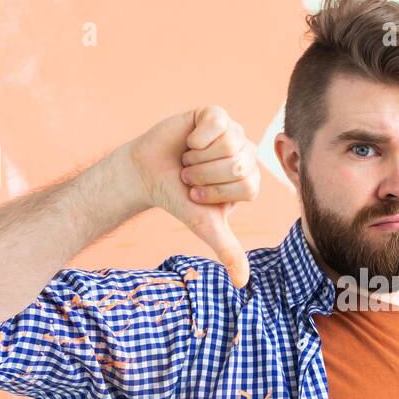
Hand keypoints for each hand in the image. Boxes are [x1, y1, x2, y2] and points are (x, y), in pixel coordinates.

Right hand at [123, 105, 260, 287]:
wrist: (147, 174)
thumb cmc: (178, 199)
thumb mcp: (204, 226)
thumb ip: (227, 250)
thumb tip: (242, 283)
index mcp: (251, 181)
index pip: (247, 185)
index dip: (216, 192)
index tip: (199, 194)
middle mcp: (247, 155)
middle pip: (238, 164)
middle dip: (205, 175)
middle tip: (191, 176)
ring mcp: (234, 133)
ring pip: (227, 144)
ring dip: (197, 158)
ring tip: (188, 161)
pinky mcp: (216, 115)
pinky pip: (215, 123)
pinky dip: (196, 137)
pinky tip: (189, 141)